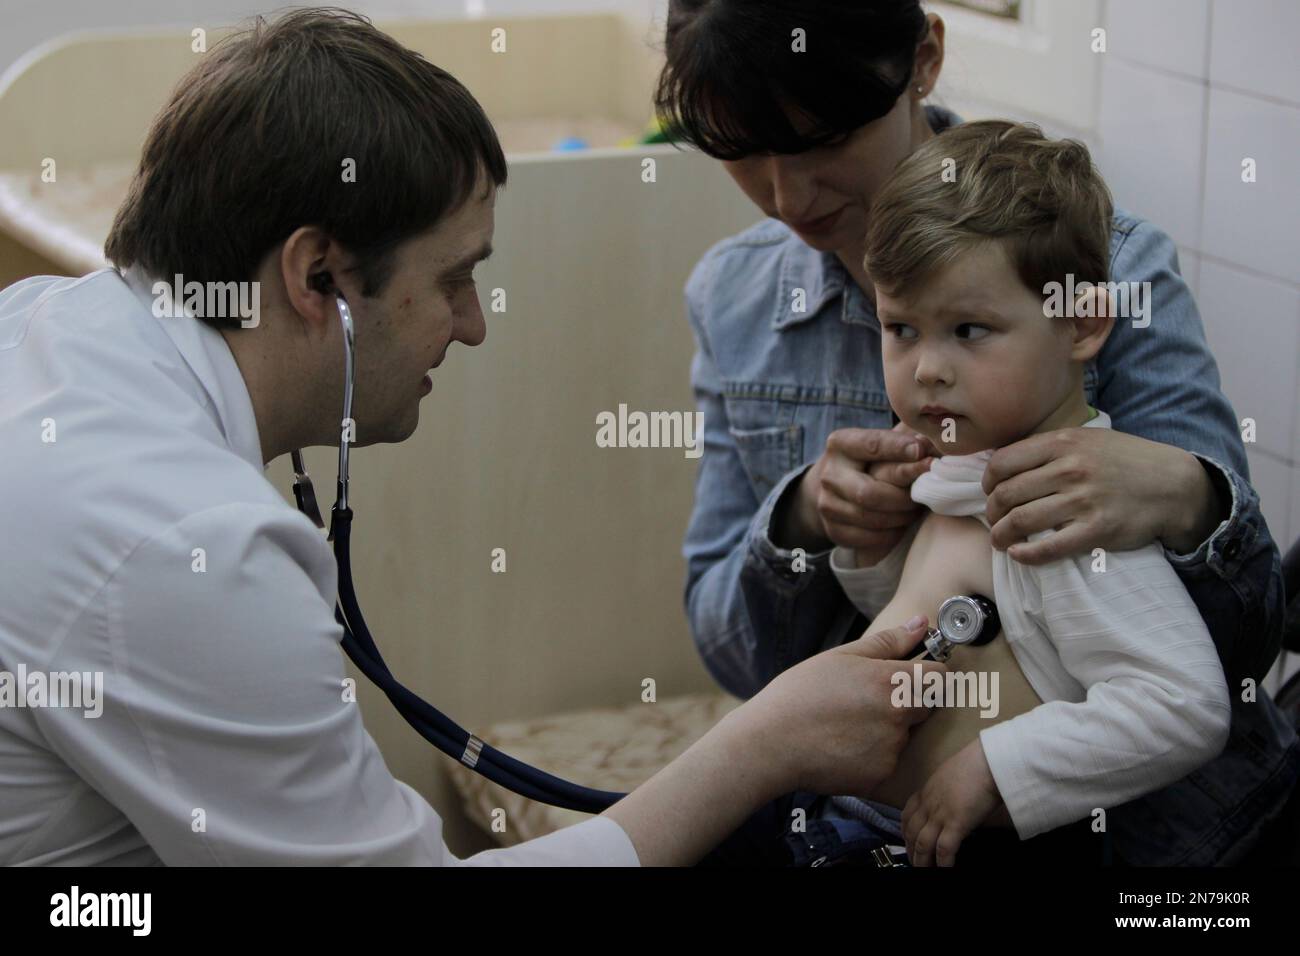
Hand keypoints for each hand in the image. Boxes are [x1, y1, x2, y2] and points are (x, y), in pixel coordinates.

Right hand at [738, 616, 946, 795]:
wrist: (770, 743)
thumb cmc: (800, 694)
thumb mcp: (841, 657)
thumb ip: (888, 642)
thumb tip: (921, 623)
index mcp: (892, 681)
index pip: (940, 676)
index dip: (927, 673)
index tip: (910, 674)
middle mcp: (899, 716)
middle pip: (926, 705)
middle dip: (907, 701)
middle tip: (866, 700)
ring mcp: (892, 748)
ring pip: (905, 734)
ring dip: (888, 729)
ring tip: (848, 725)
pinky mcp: (882, 774)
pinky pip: (889, 759)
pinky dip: (874, 754)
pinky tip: (844, 746)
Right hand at [780, 422, 938, 559]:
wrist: (836, 485)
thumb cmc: (872, 459)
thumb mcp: (883, 441)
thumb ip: (907, 437)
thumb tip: (939, 438)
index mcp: (841, 444)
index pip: (872, 445)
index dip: (898, 449)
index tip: (923, 452)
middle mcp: (829, 474)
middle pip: (869, 493)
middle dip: (902, 497)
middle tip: (923, 496)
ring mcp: (827, 504)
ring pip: (870, 518)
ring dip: (900, 517)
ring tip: (915, 510)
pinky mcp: (833, 529)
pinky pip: (867, 538)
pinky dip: (890, 534)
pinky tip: (901, 524)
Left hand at [902, 739, 1003, 866]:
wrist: (988, 761)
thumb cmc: (976, 763)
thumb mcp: (951, 774)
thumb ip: (945, 789)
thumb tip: (951, 799)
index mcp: (927, 790)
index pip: (907, 814)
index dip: (904, 831)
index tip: (906, 841)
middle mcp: (928, 804)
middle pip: (911, 832)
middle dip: (910, 850)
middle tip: (914, 863)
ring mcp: (940, 814)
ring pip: (922, 844)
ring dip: (922, 861)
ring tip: (924, 871)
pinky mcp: (956, 824)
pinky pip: (944, 849)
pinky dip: (942, 863)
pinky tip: (944, 870)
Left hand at [981, 427, 1220, 563]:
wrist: (1174, 485)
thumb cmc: (1127, 461)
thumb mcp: (1088, 440)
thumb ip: (1050, 448)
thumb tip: (1006, 464)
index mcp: (1063, 444)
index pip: (1002, 463)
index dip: (988, 482)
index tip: (990, 492)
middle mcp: (1069, 470)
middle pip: (1006, 494)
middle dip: (991, 511)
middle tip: (993, 519)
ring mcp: (1083, 501)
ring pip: (1021, 521)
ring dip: (1000, 534)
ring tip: (999, 540)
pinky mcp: (1097, 530)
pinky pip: (1048, 548)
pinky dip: (1025, 554)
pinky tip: (1017, 554)